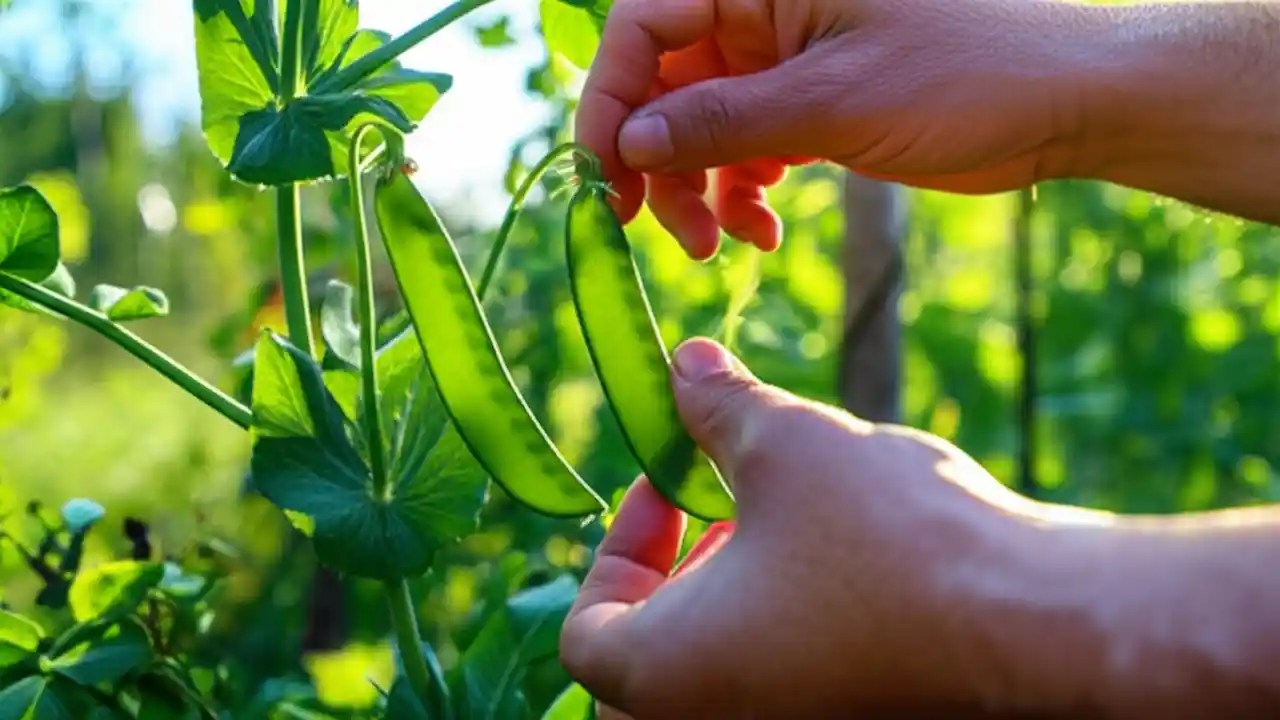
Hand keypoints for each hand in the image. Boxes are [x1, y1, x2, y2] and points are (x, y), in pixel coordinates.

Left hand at [560, 338, 1087, 717]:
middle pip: (648, 664)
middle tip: (722, 510)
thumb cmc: (893, 542)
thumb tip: (683, 363)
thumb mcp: (785, 447)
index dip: (620, 544)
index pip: (586, 632)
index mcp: (666, 681)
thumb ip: (717, 408)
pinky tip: (844, 559)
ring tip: (791, 522)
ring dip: (734, 598)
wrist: (1044, 625)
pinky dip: (786, 629)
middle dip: (675, 577)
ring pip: (719, 675)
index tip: (672, 484)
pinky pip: (781, 687)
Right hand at [577, 0, 1098, 258]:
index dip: (610, 100)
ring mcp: (789, 55)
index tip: (602, 177)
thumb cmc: (967, 76)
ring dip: (697, 189)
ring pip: (701, 123)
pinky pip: (747, 145)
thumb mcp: (832, 102)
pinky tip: (760, 232)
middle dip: (656, 161)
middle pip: (665, 82)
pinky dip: (742, 192)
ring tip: (721, 246)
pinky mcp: (814, 98)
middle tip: (663, 232)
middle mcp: (767, 8)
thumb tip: (627, 142)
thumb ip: (721, 120)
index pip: (646, 25)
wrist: (1070, 101)